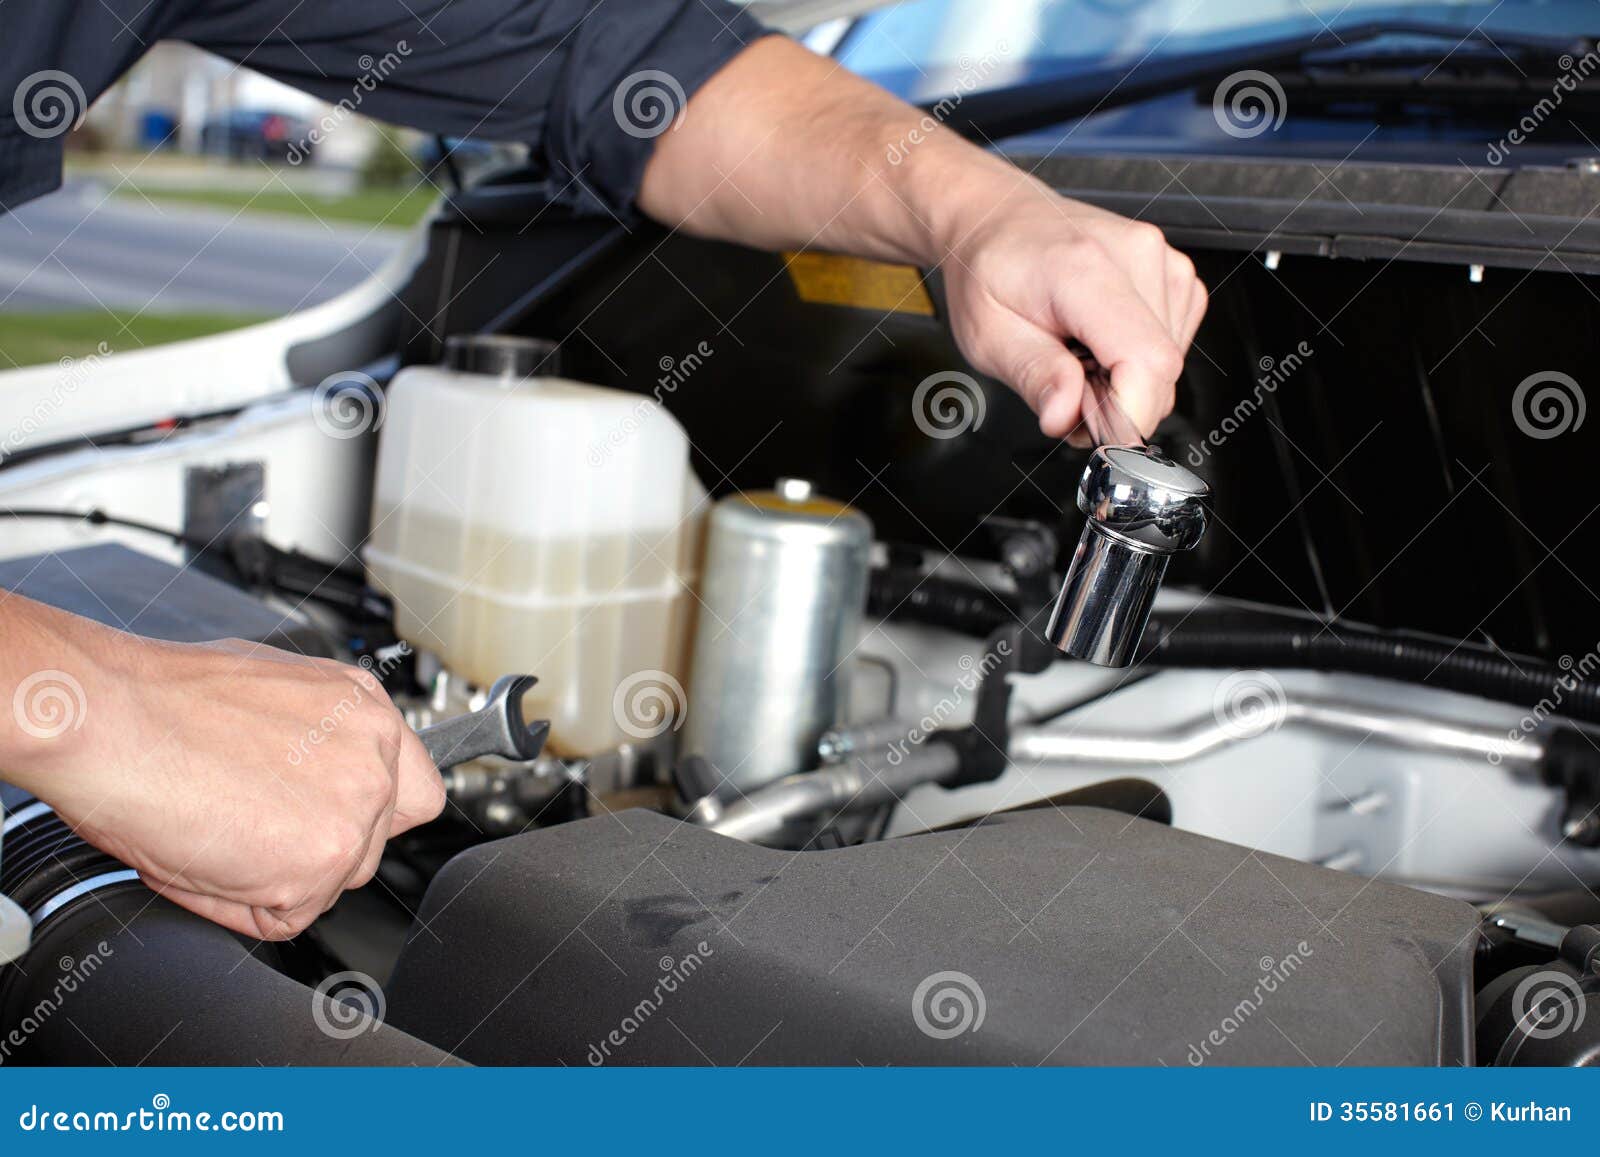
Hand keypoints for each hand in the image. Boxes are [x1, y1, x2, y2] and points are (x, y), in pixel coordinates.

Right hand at [15, 622, 443, 940]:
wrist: (107, 719)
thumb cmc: (160, 701)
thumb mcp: (271, 689)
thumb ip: (320, 734)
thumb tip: (316, 769)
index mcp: (366, 709)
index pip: (413, 790)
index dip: (369, 817)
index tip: (328, 820)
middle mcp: (374, 757)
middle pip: (370, 844)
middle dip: (312, 848)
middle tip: (246, 823)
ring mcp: (352, 814)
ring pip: (331, 883)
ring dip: (275, 877)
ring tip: (216, 827)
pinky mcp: (317, 865)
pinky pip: (284, 917)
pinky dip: (237, 903)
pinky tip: (205, 853)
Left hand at [942, 181, 1206, 444]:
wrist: (998, 218)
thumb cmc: (989, 270)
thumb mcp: (987, 334)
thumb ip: (1033, 376)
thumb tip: (1066, 416)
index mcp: (1085, 269)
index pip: (1146, 360)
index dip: (1129, 414)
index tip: (1096, 436)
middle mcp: (1136, 257)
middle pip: (1160, 371)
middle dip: (1116, 404)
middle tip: (1065, 391)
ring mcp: (1163, 262)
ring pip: (1169, 364)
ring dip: (1125, 382)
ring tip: (1076, 357)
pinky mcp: (1175, 274)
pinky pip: (1172, 344)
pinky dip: (1136, 360)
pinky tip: (1099, 342)